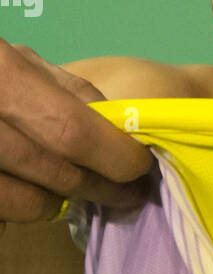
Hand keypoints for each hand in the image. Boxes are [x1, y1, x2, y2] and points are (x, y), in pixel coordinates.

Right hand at [0, 41, 154, 232]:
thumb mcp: (13, 60)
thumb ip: (66, 89)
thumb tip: (120, 126)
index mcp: (0, 76)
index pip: (72, 131)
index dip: (115, 154)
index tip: (139, 164)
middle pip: (57, 173)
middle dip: (103, 186)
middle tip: (128, 192)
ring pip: (30, 204)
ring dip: (60, 201)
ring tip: (73, 188)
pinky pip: (3, 213)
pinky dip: (22, 208)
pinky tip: (28, 190)